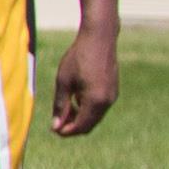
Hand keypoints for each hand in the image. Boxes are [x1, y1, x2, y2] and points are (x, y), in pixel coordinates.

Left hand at [50, 22, 117, 138]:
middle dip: (73, 126)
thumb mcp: (64, 81)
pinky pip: (100, 108)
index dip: (66, 131)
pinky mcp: (114, 90)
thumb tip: (56, 126)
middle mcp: (108, 101)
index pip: (81, 126)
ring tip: (65, 109)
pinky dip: (88, 109)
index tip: (54, 129)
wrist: (99, 37)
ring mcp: (113, 96)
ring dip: (80, 118)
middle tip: (57, 122)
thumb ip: (61, 105)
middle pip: (89, 125)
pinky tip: (76, 98)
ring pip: (95, 117)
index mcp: (95, 100)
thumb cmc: (79, 56)